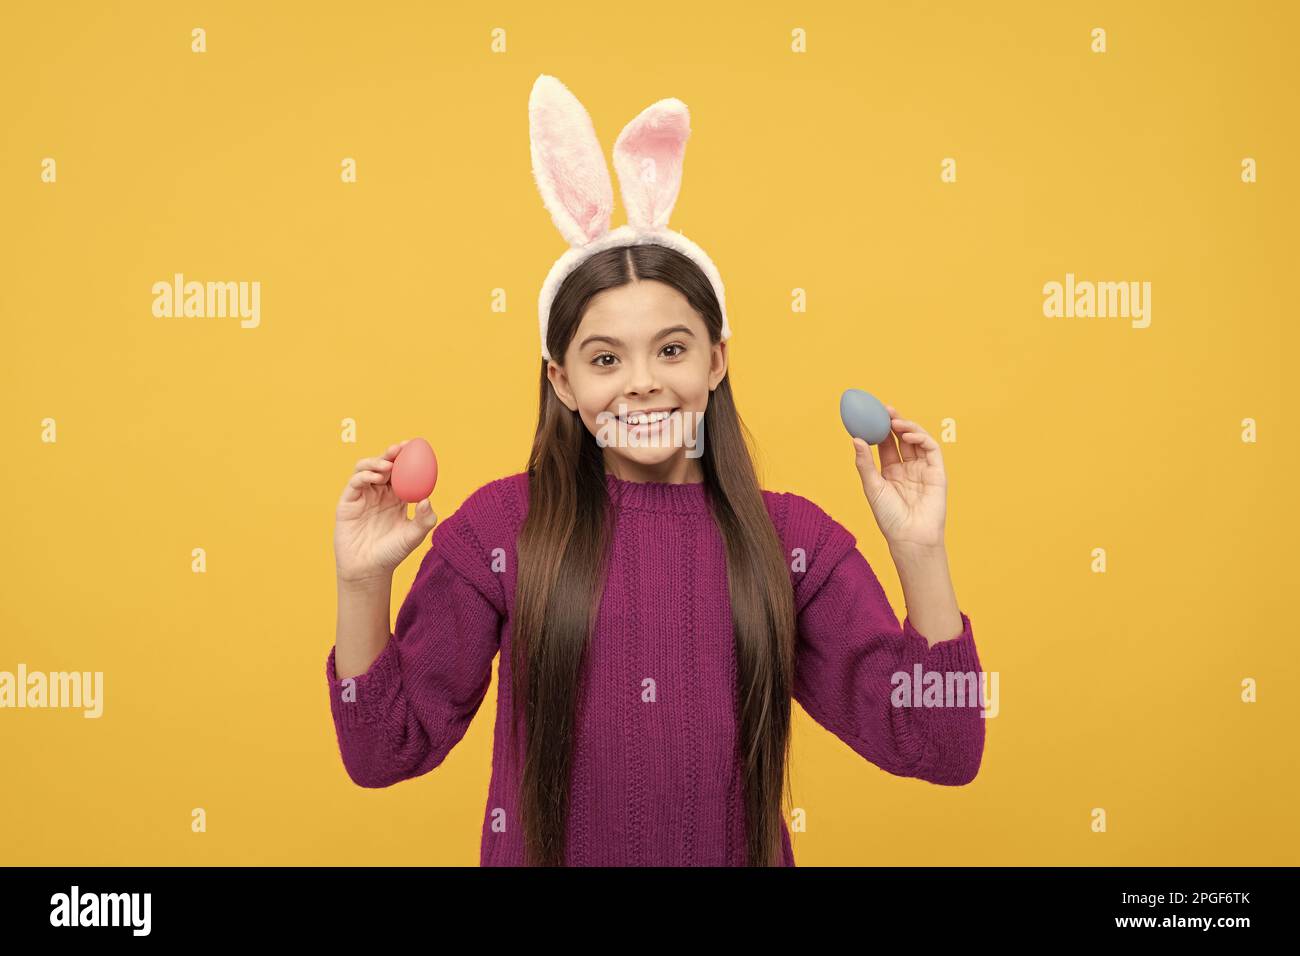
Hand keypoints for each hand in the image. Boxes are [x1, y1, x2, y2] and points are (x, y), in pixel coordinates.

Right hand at [334, 439, 438, 584]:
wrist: (368, 570)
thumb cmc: (392, 553)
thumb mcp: (413, 537)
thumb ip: (425, 520)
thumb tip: (428, 500)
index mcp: (397, 497)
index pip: (403, 471)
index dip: (407, 457)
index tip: (416, 446)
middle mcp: (380, 493)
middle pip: (384, 465)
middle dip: (391, 453)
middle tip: (400, 448)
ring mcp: (362, 496)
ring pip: (366, 469)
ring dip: (376, 463)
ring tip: (388, 468)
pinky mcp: (347, 502)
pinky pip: (354, 483)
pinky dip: (364, 476)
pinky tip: (375, 478)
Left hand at [851, 404, 946, 551]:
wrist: (910, 537)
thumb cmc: (889, 517)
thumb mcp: (872, 487)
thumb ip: (865, 463)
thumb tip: (855, 439)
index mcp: (890, 472)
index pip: (886, 444)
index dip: (879, 429)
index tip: (870, 415)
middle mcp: (907, 468)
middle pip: (901, 439)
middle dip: (894, 422)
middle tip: (884, 409)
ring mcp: (923, 469)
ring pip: (917, 441)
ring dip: (908, 427)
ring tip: (895, 420)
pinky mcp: (937, 473)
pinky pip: (931, 450)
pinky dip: (922, 438)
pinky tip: (908, 435)